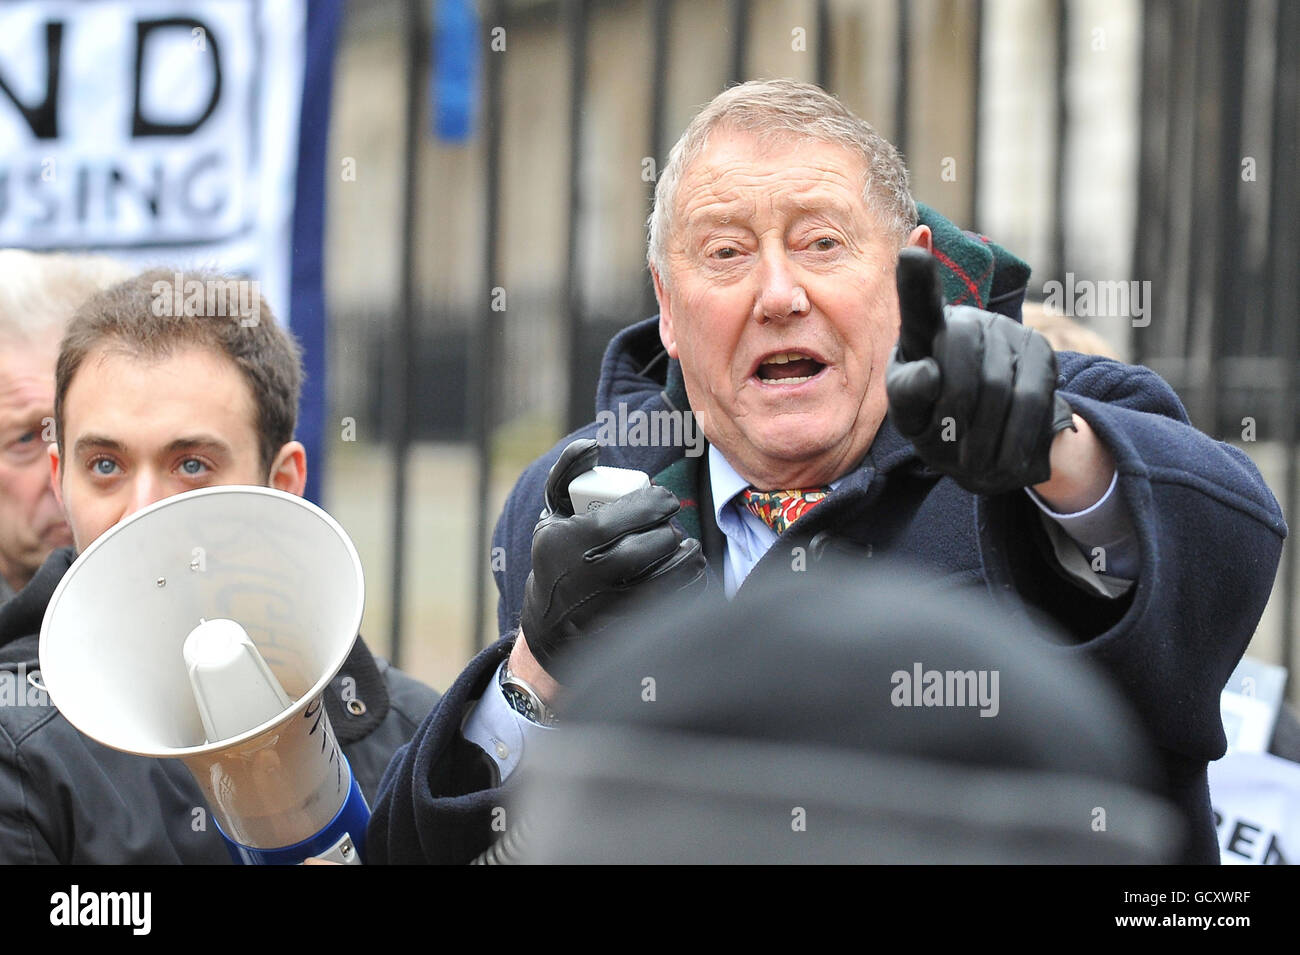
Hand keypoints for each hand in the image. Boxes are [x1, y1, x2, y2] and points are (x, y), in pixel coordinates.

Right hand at [519, 439, 706, 678]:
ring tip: (686, 547)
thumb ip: (567, 472)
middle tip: (668, 525)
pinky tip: (688, 572)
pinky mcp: (630, 626)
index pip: (628, 514)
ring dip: (686, 556)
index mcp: (571, 540)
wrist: (549, 622)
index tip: (666, 499)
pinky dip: (689, 584)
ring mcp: (611, 605)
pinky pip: (674, 602)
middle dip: (668, 529)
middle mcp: (590, 574)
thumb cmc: (556, 555)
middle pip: (653, 544)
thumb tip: (594, 446)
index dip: (657, 502)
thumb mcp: (551, 513)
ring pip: (669, 575)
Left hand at [886, 248, 1075, 495]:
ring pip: (997, 387)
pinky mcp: (1042, 353)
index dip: (918, 279)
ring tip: (972, 460)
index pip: (919, 306)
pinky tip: (1003, 458)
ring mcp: (1007, 332)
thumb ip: (907, 396)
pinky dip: (1013, 440)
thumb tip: (931, 371)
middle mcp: (967, 321)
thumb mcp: (910, 417)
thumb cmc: (936, 425)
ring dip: (982, 437)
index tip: (911, 250)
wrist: (991, 449)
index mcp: (923, 335)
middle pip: (960, 361)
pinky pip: (1030, 401)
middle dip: (953, 414)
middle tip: (950, 449)